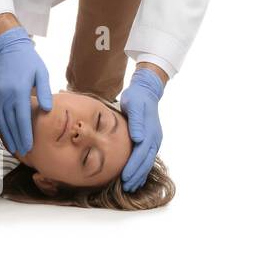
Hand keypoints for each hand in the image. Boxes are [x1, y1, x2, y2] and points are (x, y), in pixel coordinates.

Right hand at [0, 26, 51, 156]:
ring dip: (5, 134)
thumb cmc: (29, 61)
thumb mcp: (42, 74)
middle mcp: (5, 94)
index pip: (22, 119)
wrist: (9, 48)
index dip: (25, 134)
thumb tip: (48, 110)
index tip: (29, 147)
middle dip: (16, 138)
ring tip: (12, 147)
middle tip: (22, 152)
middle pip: (10, 122)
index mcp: (19, 91)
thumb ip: (45, 92)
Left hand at [119, 68, 163, 191]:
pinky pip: (146, 158)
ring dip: (139, 175)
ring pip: (147, 162)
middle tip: (126, 188)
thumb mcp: (134, 106)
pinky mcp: (150, 140)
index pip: (141, 155)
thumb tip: (139, 139)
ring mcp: (153, 140)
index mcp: (150, 133)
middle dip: (136, 176)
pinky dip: (142, 169)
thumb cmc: (136, 98)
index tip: (125, 178)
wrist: (145, 92)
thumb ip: (136, 123)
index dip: (133, 167)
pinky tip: (136, 177)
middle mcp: (154, 139)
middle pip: (145, 162)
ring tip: (130, 187)